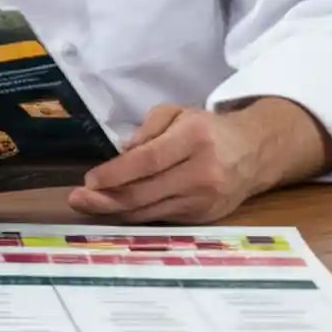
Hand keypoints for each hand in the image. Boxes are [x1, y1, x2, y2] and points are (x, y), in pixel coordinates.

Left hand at [68, 104, 259, 223]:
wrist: (255, 153)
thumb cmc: (207, 129)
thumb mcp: (178, 113)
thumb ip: (148, 128)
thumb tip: (122, 153)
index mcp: (194, 139)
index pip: (148, 161)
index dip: (116, 173)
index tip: (89, 179)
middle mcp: (202, 172)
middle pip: (145, 193)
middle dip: (105, 198)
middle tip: (76, 198)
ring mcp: (204, 199)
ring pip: (150, 211)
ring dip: (114, 211)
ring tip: (87, 206)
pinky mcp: (204, 217)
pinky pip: (161, 219)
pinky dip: (135, 215)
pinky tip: (115, 210)